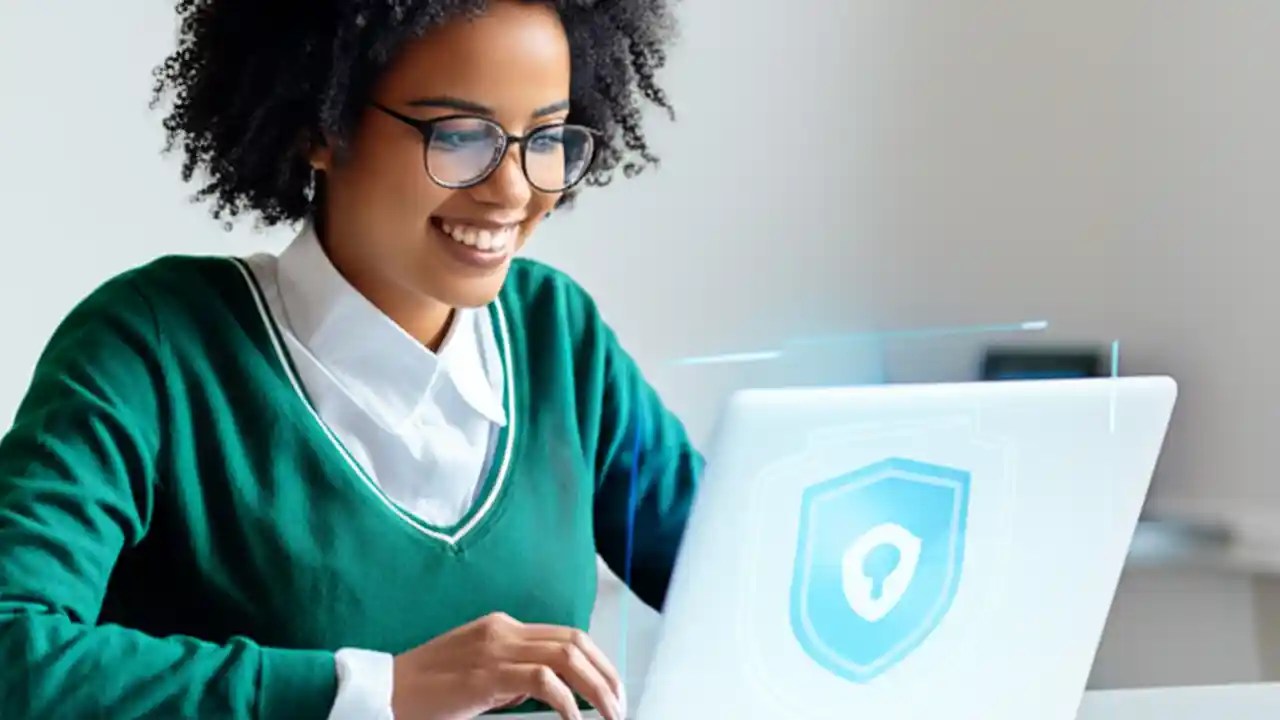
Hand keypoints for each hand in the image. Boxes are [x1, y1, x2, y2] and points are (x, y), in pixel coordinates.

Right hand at [390, 611, 624, 719]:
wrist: (382, 692)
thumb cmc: (425, 691)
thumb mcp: (476, 676)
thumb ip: (510, 677)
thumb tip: (545, 693)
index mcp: (502, 627)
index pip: (566, 636)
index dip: (598, 661)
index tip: (612, 689)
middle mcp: (503, 630)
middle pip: (575, 642)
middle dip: (607, 674)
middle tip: (621, 706)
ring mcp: (494, 649)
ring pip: (566, 657)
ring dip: (596, 687)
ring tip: (610, 715)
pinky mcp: (486, 674)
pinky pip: (542, 681)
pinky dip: (566, 702)